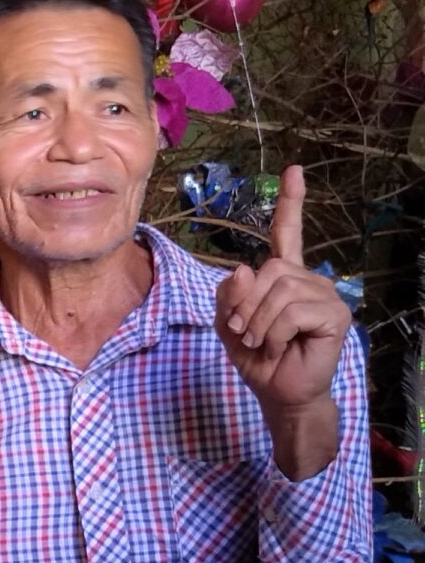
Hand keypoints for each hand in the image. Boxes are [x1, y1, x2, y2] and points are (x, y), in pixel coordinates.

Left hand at [215, 165, 349, 414]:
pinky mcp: (335, 315)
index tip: (293, 170)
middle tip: (243, 332)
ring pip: (279, 290)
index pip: (286, 233)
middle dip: (246, 304)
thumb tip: (243, 268)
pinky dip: (274, 333)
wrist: (278, 391)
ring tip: (260, 342)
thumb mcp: (228, 324)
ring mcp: (325, 295)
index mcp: (283, 276)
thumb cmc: (256, 357)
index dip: (290, 203)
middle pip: (269, 269)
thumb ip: (228, 295)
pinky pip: (292, 311)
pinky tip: (278, 346)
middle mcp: (307, 279)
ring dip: (258, 321)